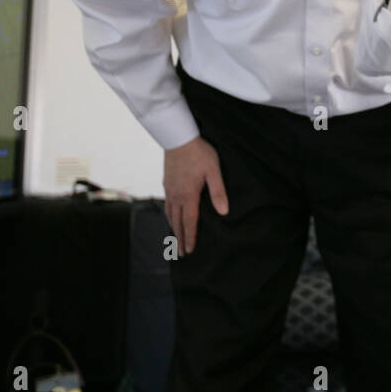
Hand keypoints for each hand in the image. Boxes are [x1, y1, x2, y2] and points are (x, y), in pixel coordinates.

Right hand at [162, 135, 228, 254]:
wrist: (178, 137)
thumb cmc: (199, 153)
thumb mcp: (214, 171)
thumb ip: (219, 192)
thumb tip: (224, 212)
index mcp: (188, 195)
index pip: (189, 222)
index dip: (190, 237)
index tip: (189, 250)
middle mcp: (176, 195)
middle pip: (177, 222)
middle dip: (180, 238)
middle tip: (181, 253)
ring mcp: (169, 190)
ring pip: (170, 214)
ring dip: (173, 228)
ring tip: (175, 239)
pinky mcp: (166, 183)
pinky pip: (166, 205)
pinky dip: (168, 216)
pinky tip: (171, 217)